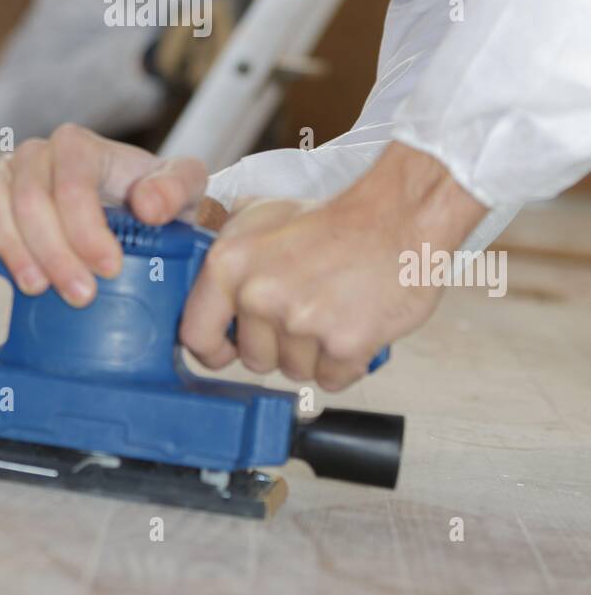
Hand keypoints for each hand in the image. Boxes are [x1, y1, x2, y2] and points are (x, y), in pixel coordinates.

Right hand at [0, 124, 207, 307]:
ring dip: (12, 249)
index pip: (73, 179)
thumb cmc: (155, 199)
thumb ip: (177, 187)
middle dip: (54, 251)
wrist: (133, 213)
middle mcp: (38, 154)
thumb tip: (148, 205)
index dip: (86, 226)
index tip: (109, 267)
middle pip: (31, 198)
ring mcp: (5, 174)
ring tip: (37, 286)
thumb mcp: (184, 188)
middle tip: (81, 294)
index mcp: (81, 146)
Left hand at [180, 143, 486, 390]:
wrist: (399, 217)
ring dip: (314, 353)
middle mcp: (258, 295)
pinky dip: (345, 363)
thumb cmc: (337, 218)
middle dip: (279, 346)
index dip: (214, 348)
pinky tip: (353, 325)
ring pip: (294, 371)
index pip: (195, 334)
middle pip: (254, 359)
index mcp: (230, 264)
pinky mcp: (343, 345)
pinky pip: (332, 379)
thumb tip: (208, 276)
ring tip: (333, 311)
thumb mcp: (264, 215)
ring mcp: (301, 322)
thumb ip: (230, 247)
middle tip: (305, 311)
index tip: (227, 350)